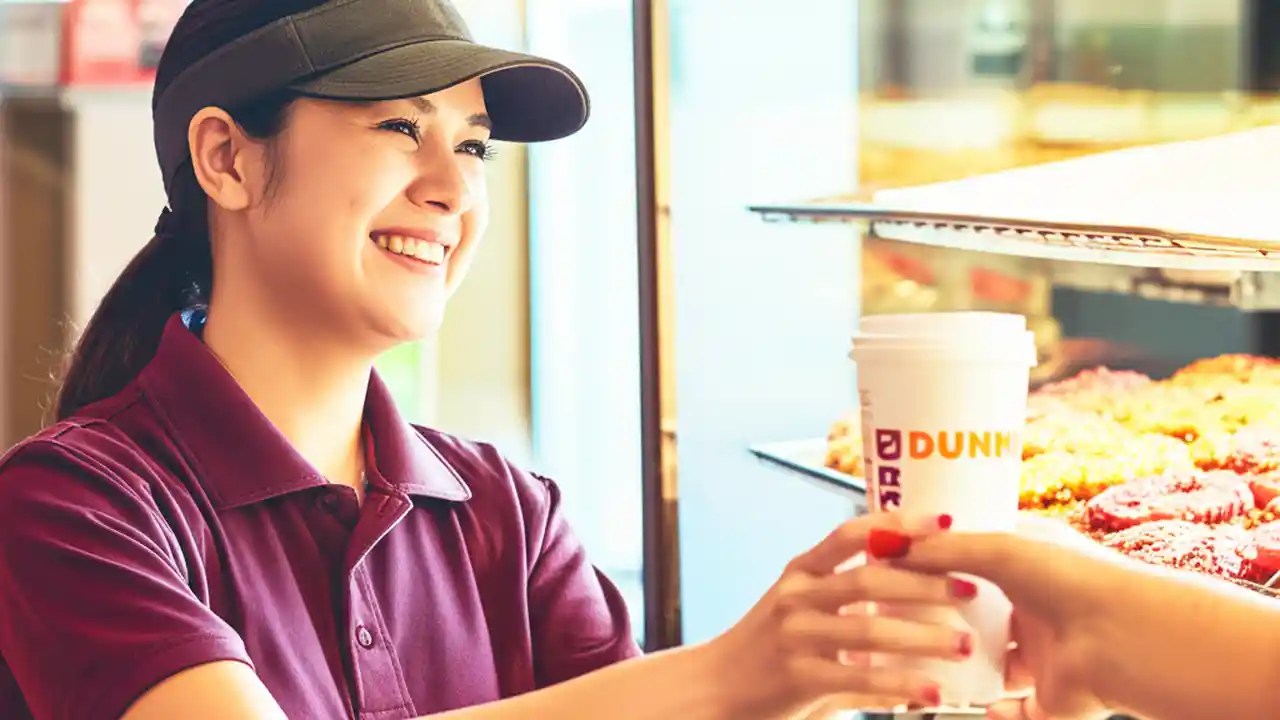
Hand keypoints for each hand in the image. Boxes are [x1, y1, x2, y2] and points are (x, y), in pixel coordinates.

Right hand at [705, 513, 976, 718]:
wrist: (715, 689)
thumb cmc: (770, 647)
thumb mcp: (799, 606)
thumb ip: (844, 593)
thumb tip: (917, 579)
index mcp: (801, 571)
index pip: (851, 534)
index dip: (898, 523)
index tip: (944, 521)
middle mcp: (796, 597)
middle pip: (869, 580)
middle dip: (926, 584)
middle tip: (970, 590)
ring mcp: (795, 638)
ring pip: (870, 632)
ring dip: (924, 638)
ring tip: (963, 644)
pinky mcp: (798, 679)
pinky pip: (859, 681)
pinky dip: (900, 687)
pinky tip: (932, 692)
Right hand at [896, 516, 1120, 718]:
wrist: (1122, 637)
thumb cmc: (1068, 577)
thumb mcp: (998, 548)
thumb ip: (944, 549)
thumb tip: (889, 548)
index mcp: (1032, 568)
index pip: (979, 566)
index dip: (944, 569)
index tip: (905, 573)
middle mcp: (1039, 611)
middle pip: (984, 619)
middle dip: (950, 624)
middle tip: (904, 626)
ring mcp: (1047, 657)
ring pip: (998, 667)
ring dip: (967, 670)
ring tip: (925, 669)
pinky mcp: (1053, 699)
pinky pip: (1018, 713)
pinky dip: (996, 714)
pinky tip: (971, 706)